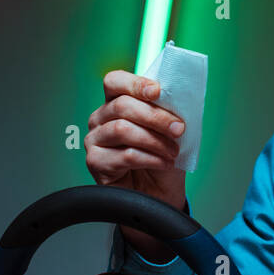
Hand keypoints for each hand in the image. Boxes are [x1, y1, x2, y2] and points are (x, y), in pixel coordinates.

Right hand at [85, 70, 187, 261]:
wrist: (159, 192)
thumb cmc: (162, 158)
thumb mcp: (169, 130)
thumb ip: (167, 110)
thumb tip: (177, 95)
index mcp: (115, 103)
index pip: (114, 82)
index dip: (135, 83)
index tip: (157, 91)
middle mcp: (100, 118)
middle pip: (122, 106)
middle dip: (156, 117)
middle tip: (179, 128)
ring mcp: (94, 140)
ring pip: (122, 129)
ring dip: (154, 140)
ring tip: (173, 151)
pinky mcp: (95, 162)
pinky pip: (125, 155)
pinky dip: (151, 159)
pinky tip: (164, 163)